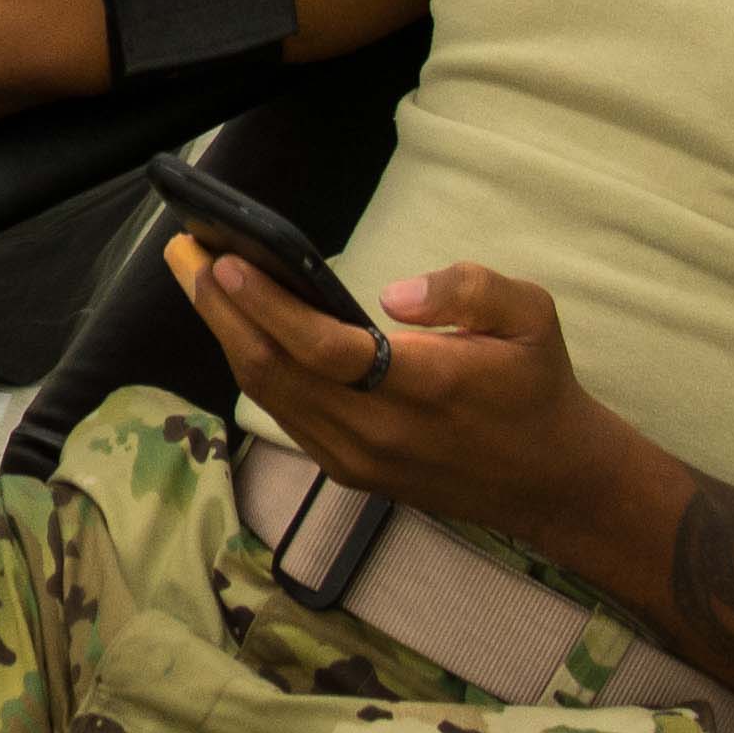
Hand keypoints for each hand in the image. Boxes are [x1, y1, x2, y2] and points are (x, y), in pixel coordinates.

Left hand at [170, 247, 649, 562]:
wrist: (550, 481)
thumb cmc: (536, 386)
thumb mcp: (532, 316)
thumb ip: (470, 289)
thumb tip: (394, 294)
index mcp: (426, 387)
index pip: (324, 349)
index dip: (267, 305)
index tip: (224, 260)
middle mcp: (381, 431)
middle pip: (275, 370)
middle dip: (219, 308)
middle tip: (184, 251)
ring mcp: (358, 458)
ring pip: (269, 394)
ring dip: (226, 334)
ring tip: (196, 278)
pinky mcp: (348, 471)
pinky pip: (284, 413)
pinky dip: (253, 366)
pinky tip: (235, 325)